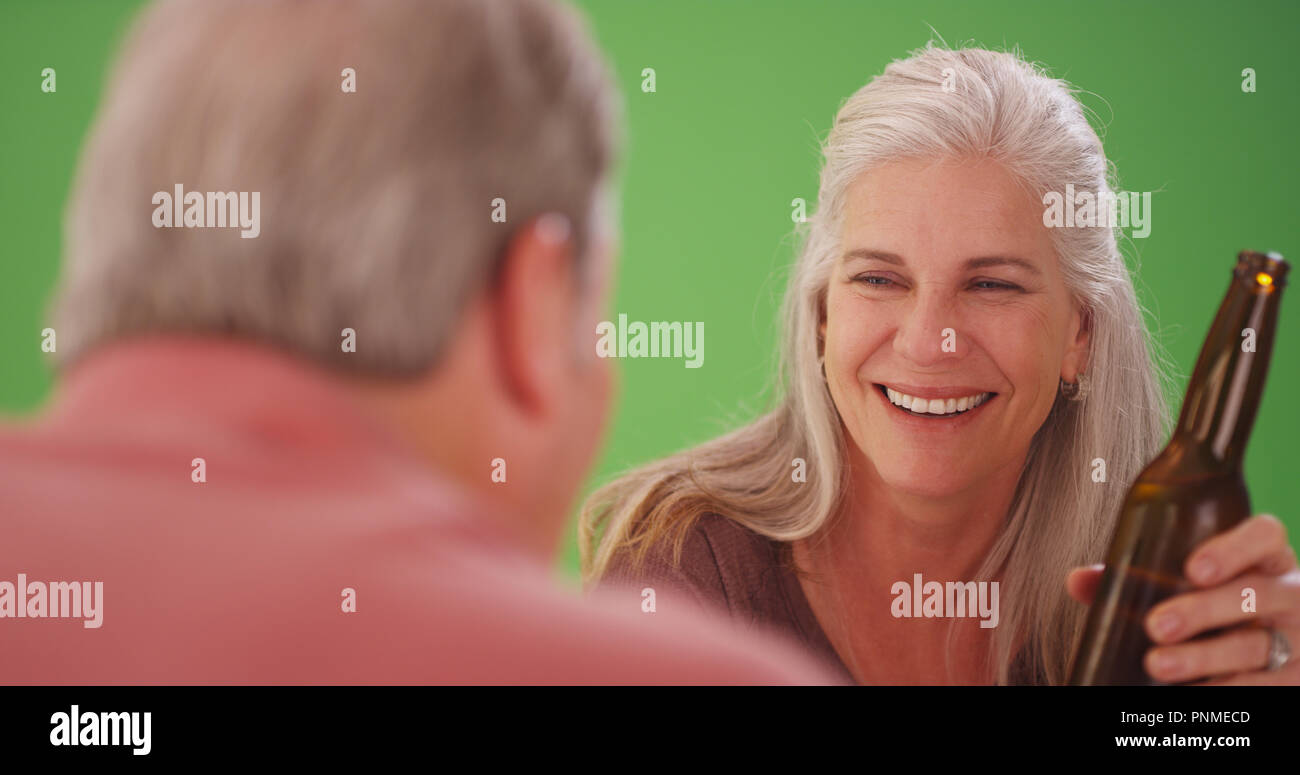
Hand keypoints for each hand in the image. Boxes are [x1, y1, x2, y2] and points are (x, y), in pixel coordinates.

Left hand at [1067, 513, 1299, 684]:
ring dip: (1204, 657)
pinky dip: (1228, 690)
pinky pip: (1267, 686)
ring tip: (1159, 665)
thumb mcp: (1187, 589)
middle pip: (1255, 593)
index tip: (1193, 569)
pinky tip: (1197, 692)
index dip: (1234, 548)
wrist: (1276, 658)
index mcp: (1263, 560)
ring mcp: (1298, 637)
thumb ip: (1136, 579)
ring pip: (1255, 645)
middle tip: (1156, 626)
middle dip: (1203, 610)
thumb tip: (1078, 580)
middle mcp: (1289, 593)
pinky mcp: (1297, 678)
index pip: (1265, 535)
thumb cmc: (1220, 612)